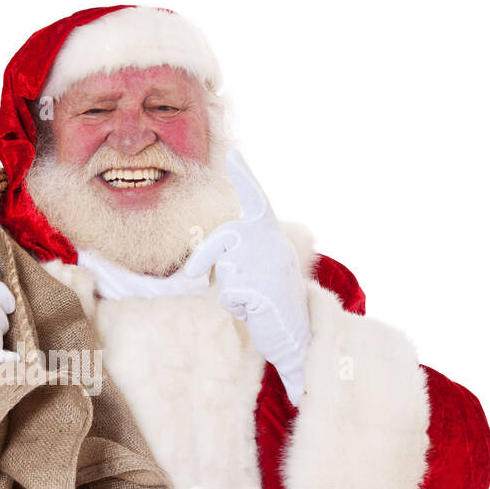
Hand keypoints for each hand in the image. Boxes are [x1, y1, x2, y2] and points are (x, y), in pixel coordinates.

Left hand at [183, 149, 310, 404]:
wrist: (298, 335)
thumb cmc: (271, 301)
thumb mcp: (258, 271)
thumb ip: (238, 255)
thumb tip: (197, 264)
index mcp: (273, 238)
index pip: (258, 202)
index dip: (246, 178)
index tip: (233, 154)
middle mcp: (275, 247)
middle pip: (226, 236)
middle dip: (205, 255)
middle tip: (192, 273)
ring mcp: (272, 269)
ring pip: (224, 272)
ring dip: (228, 290)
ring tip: (252, 299)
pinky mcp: (265, 293)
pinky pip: (228, 295)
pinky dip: (234, 307)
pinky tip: (254, 311)